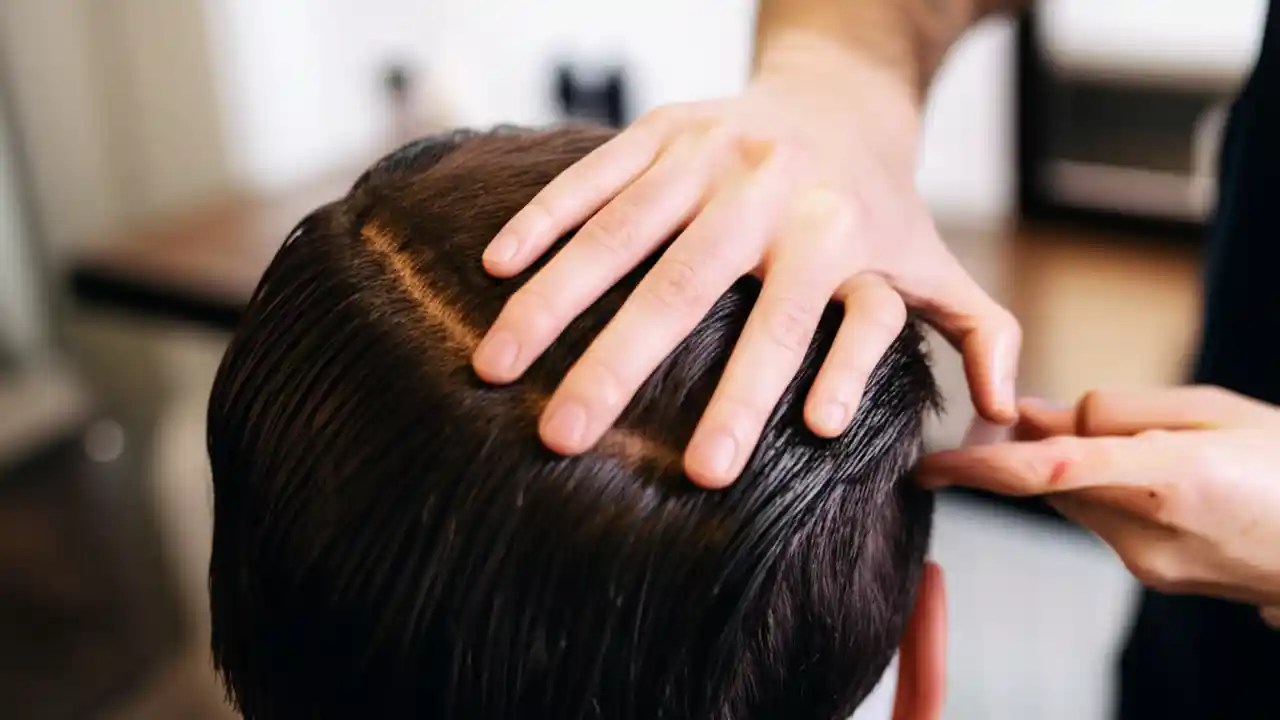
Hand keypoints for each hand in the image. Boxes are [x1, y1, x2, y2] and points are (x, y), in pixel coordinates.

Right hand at [472, 35, 1019, 486]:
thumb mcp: (934, 262)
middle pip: (681, 287)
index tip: (704, 474)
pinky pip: (591, 174)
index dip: (746, 400)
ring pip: (617, 231)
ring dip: (550, 298)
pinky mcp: (659, 126)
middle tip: (560, 439)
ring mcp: (704, 154)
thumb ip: (980, 332)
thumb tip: (1009, 414)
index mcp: (829, 235)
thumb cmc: (879, 203)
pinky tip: (494, 268)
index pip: (783, 329)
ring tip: (493, 367)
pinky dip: (542, 218)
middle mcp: (764, 193)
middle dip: (617, 365)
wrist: (836, 93)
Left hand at [919, 386, 1279, 623]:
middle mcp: (1146, 530)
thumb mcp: (1212, 409)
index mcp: (1167, 478)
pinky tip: (1154, 479)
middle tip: (1046, 409)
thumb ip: (1117, 410)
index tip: (929, 464)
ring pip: (1073, 500)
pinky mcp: (1152, 575)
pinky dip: (1102, 492)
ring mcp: (1147, 562)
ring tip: (1139, 444)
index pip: (1045, 472)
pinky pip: (1101, 521)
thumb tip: (1041, 417)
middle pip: (1049, 481)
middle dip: (1033, 444)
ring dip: (1075, 468)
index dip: (979, 466)